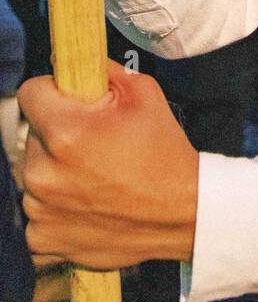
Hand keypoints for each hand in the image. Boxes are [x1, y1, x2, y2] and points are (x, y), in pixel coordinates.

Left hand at [19, 60, 198, 269]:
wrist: (183, 215)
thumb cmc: (165, 153)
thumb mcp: (144, 94)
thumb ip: (101, 70)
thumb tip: (69, 62)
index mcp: (64, 133)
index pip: (29, 93)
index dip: (52, 93)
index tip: (71, 104)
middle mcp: (42, 173)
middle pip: (32, 135)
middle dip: (56, 135)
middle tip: (94, 145)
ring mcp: (39, 211)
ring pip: (33, 173)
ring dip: (55, 173)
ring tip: (95, 179)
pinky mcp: (41, 239)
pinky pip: (35, 213)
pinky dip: (55, 210)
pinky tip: (88, 206)